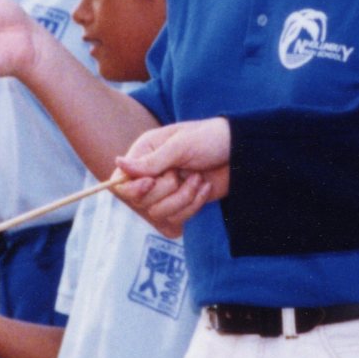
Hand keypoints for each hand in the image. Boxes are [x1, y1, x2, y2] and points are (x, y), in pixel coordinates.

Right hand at [115, 118, 231, 236]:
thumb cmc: (210, 139)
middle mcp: (152, 173)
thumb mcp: (180, 146)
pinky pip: (177, 218)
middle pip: (140, 201)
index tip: (150, 183)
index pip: (121, 181)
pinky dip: (193, 204)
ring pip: (159, 213)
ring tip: (198, 178)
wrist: (241, 152)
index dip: (132, 188)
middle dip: (166, 190)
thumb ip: (150, 161)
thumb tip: (117, 163)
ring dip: (183, 198)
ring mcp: (167, 190)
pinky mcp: (182, 203)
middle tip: (181, 172)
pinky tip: (205, 186)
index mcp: (145, 153)